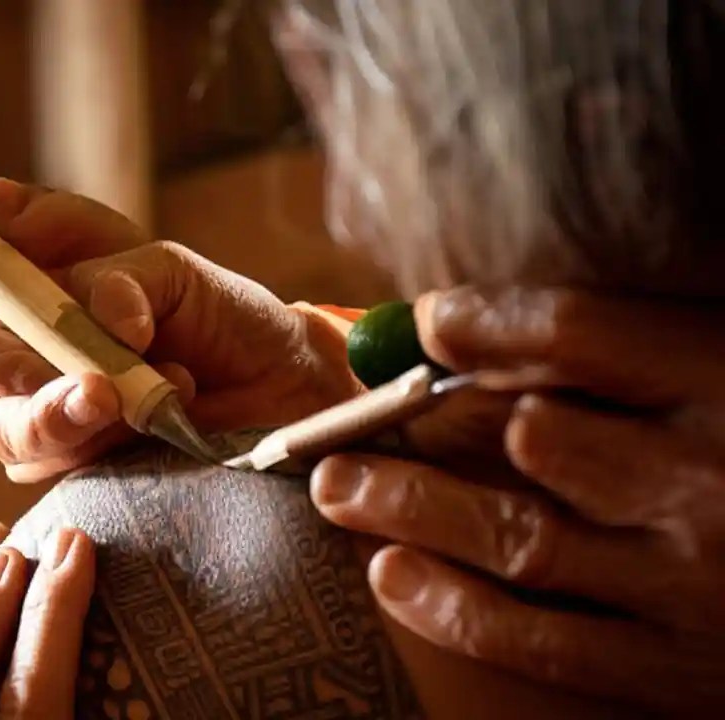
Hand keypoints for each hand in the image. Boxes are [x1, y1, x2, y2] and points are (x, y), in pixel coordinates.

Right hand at [0, 178, 359, 480]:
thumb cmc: (220, 316)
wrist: (282, 386)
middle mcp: (31, 355)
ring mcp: (51, 420)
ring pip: (8, 428)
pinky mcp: (79, 477)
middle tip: (80, 370)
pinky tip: (169, 416)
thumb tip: (94, 302)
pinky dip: (110, 440)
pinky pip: (60, 469)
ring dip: (64, 412)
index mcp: (42, 293)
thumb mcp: (173, 271)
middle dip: (13, 363)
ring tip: (140, 393)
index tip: (10, 260)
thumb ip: (118, 271)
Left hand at [310, 287, 724, 713]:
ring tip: (330, 485)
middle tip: (346, 414)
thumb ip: (657, 346)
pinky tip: (389, 576)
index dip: (484, 319)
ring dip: (407, 508)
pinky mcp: (674, 674)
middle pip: (529, 434)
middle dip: (427, 422)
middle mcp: (707, 484)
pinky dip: (456, 609)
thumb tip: (516, 330)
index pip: (581, 331)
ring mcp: (688, 587)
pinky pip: (542, 640)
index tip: (426, 319)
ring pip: (513, 535)